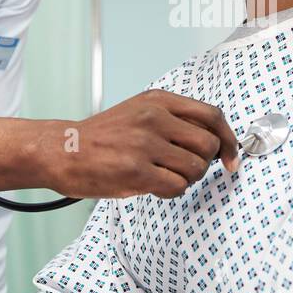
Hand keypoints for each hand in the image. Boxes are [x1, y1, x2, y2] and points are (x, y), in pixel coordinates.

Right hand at [37, 90, 239, 199]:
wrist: (62, 150)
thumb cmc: (102, 137)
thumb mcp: (140, 112)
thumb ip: (174, 120)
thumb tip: (214, 141)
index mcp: (158, 100)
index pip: (211, 116)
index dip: (228, 140)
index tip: (230, 158)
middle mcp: (154, 117)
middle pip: (208, 145)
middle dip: (203, 164)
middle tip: (185, 170)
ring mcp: (145, 144)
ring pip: (195, 169)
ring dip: (185, 180)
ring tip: (162, 177)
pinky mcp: (136, 170)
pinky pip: (176, 187)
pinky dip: (171, 192)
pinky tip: (153, 187)